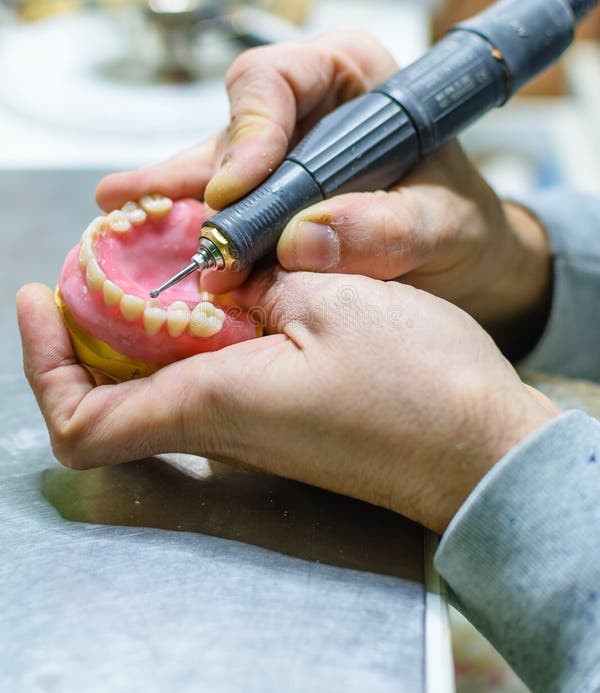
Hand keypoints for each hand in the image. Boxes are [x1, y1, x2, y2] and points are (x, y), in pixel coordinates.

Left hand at [17, 273, 558, 532]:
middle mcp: (218, 420)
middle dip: (91, 317)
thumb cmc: (414, 384)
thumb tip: (220, 273)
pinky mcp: (279, 410)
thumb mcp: (327, 298)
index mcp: (211, 400)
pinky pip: (208, 367)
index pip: (81, 420)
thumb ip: (256, 278)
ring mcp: (248, 420)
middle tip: (105, 252)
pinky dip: (195, 320)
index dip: (42, 364)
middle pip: (109, 386)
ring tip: (162, 246)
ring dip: (144, 312)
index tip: (39, 297)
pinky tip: (226, 274)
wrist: (477, 445)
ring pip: (157, 372)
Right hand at [95, 31, 551, 353]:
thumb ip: (391, 229)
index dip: (248, 130)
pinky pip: (216, 204)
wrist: (462, 264)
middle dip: (205, 179)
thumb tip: (302, 242)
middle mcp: (304, 106)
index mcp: (352, 76)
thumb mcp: (445, 225)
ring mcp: (277, 152)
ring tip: (120, 209)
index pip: (277, 80)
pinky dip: (186, 221)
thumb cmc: (460, 227)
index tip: (234, 191)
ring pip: (213, 166)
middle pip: (234, 129)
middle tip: (172, 218)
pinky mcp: (263, 196)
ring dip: (175, 197)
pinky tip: (130, 221)